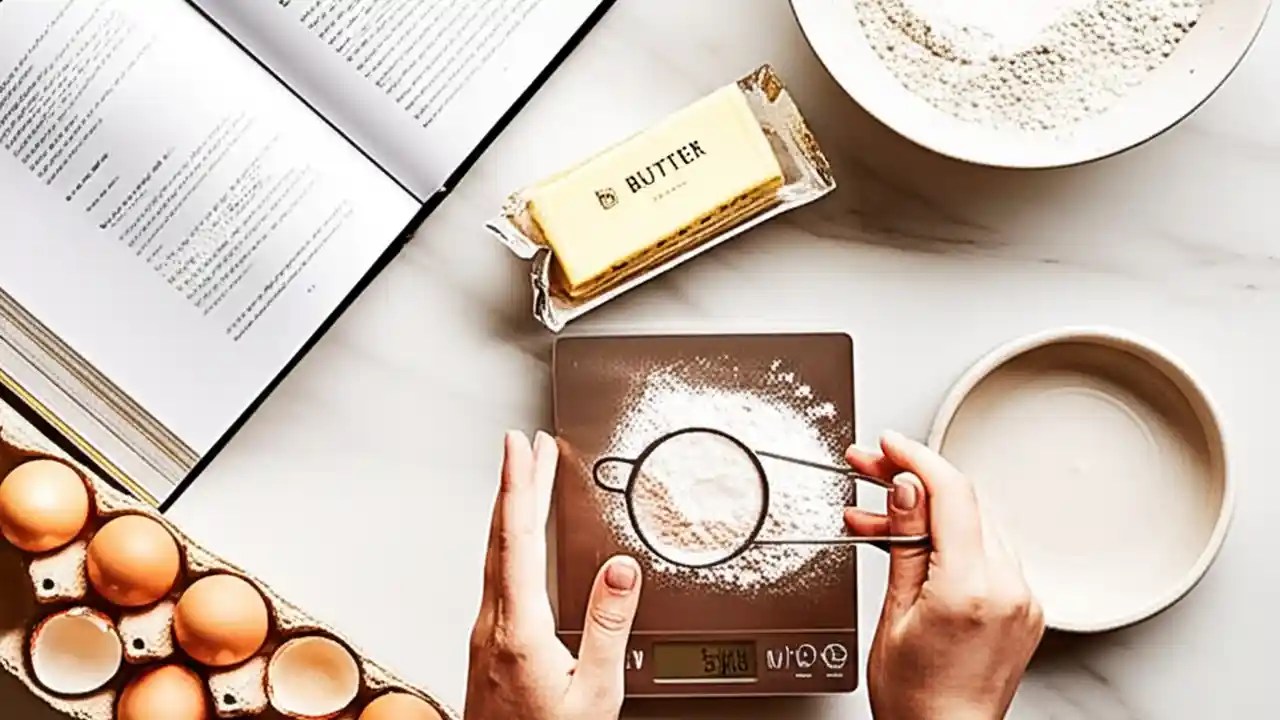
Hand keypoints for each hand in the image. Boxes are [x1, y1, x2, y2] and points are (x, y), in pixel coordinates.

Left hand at [466, 431, 643, 719]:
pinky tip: (521, 547)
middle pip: (500, 539)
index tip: (520, 446)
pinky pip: (498, 579)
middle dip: (514, 485)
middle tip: (526, 446)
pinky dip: (510, 546)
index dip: (518, 485)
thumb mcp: (595, 694)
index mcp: (518, 630)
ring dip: (511, 513)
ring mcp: (487, 637)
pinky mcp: (489, 649)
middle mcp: (494, 627)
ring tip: (528, 482)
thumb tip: (618, 569)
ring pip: (495, 558)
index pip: (516, 539)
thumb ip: (608, 628)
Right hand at [845, 431, 1043, 719]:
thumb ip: (905, 543)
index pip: (951, 493)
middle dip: (913, 479)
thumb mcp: (893, 613)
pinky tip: (911, 541)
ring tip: (874, 514)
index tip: (887, 444)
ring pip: (974, 523)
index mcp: (971, 588)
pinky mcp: (1023, 607)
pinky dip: (949, 537)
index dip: (915, 458)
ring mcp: (1022, 598)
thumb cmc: (915, 698)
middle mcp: (1008, 588)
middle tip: (870, 468)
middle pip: (964, 502)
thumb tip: (905, 490)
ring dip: (926, 509)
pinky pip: (987, 551)